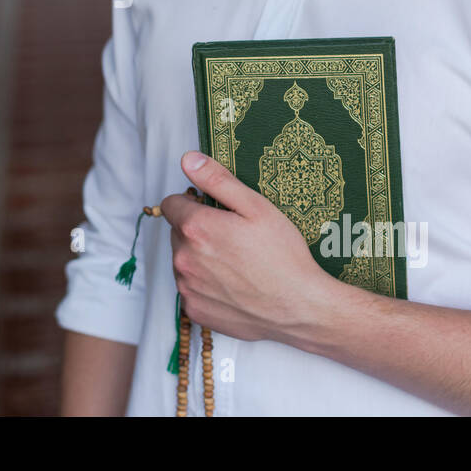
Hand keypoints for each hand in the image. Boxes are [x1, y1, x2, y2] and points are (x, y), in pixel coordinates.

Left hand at [160, 150, 336, 347]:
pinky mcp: (195, 310)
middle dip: (198, 230)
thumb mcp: (256, 207)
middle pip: (177, 233)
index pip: (171, 204)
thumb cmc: (283, 256)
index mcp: (196, 228)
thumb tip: (188, 160)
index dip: (193, 203)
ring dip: (200, 258)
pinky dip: (206, 285)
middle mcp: (184, 259)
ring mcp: (188, 288)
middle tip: (233, 238)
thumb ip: (217, 180)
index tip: (216, 211)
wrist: (300, 308)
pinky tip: (233, 285)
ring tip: (236, 263)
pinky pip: (191, 289)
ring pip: (184, 261)